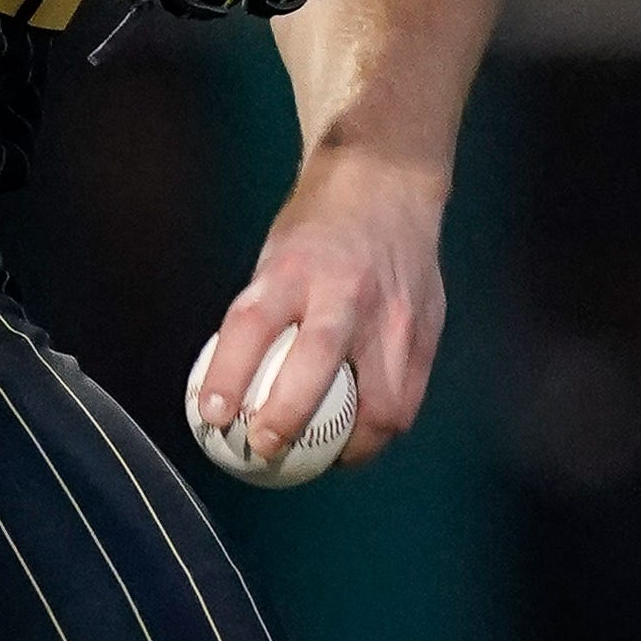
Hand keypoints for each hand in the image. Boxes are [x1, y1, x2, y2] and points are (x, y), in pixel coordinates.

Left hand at [197, 141, 448, 468]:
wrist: (387, 182)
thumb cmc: (318, 229)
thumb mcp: (276, 258)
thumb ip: (264, 318)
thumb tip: (230, 390)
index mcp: (296, 267)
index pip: (253, 324)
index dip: (229, 375)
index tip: (212, 416)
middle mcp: (347, 290)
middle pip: (318, 365)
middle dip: (288, 418)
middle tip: (264, 448)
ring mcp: (395, 313)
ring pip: (382, 401)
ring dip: (352, 443)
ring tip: (326, 459)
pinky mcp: (427, 329)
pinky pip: (408, 397)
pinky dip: (382, 425)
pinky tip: (363, 437)